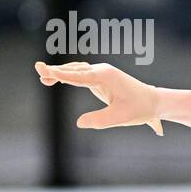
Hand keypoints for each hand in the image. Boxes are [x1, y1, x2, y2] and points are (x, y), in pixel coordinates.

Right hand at [33, 60, 163, 135]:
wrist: (153, 102)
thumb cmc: (139, 109)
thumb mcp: (119, 118)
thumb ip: (99, 120)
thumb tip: (79, 123)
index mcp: (106, 77)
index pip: (80, 75)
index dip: (62, 74)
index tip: (46, 71)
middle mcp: (102, 71)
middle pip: (74, 70)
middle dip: (56, 70)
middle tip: (37, 68)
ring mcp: (100, 73)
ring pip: (75, 71)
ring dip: (59, 72)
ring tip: (42, 75)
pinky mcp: (99, 78)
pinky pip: (79, 75)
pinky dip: (67, 75)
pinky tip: (54, 78)